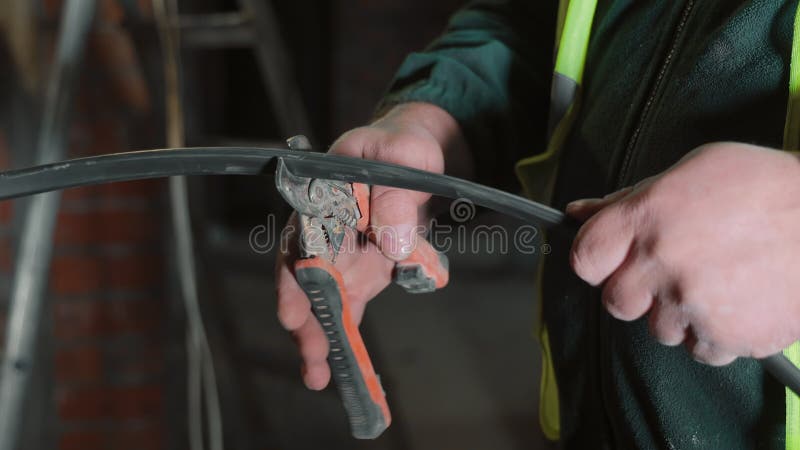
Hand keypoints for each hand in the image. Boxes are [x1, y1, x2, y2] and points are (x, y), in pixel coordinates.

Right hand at [275, 103, 468, 388]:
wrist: (415, 158)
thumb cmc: (405, 147)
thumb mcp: (409, 155)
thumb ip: (399, 192)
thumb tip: (394, 241)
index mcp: (325, 191)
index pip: (306, 232)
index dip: (298, 266)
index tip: (298, 297)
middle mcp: (324, 227)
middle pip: (304, 272)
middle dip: (303, 311)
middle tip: (308, 346)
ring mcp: (340, 253)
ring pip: (322, 297)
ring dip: (319, 334)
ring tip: (316, 374)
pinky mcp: (360, 273)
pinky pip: (348, 306)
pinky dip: (344, 334)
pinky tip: (340, 367)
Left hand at [567, 142, 799, 365]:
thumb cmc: (768, 189)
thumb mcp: (693, 171)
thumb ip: (630, 198)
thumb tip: (582, 212)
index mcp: (647, 216)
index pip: (585, 256)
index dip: (596, 260)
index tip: (611, 260)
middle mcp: (662, 262)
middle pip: (615, 301)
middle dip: (637, 291)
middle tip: (672, 273)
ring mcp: (692, 302)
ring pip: (657, 328)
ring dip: (678, 314)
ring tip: (717, 282)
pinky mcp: (725, 335)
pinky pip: (698, 349)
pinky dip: (713, 334)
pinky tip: (736, 303)